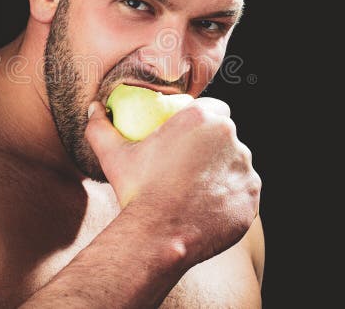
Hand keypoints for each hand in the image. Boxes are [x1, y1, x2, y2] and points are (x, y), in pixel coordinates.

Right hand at [86, 98, 260, 264]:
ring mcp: (244, 168)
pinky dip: (231, 197)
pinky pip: (243, 191)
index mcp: (202, 118)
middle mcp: (230, 138)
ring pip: (237, 164)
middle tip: (189, 166)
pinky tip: (209, 206)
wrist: (159, 236)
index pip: (215, 108)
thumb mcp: (114, 156)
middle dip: (214, 146)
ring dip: (223, 171)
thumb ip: (101, 127)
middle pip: (227, 136)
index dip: (203, 121)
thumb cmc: (136, 191)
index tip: (188, 138)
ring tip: (198, 190)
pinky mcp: (252, 197)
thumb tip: (93, 108)